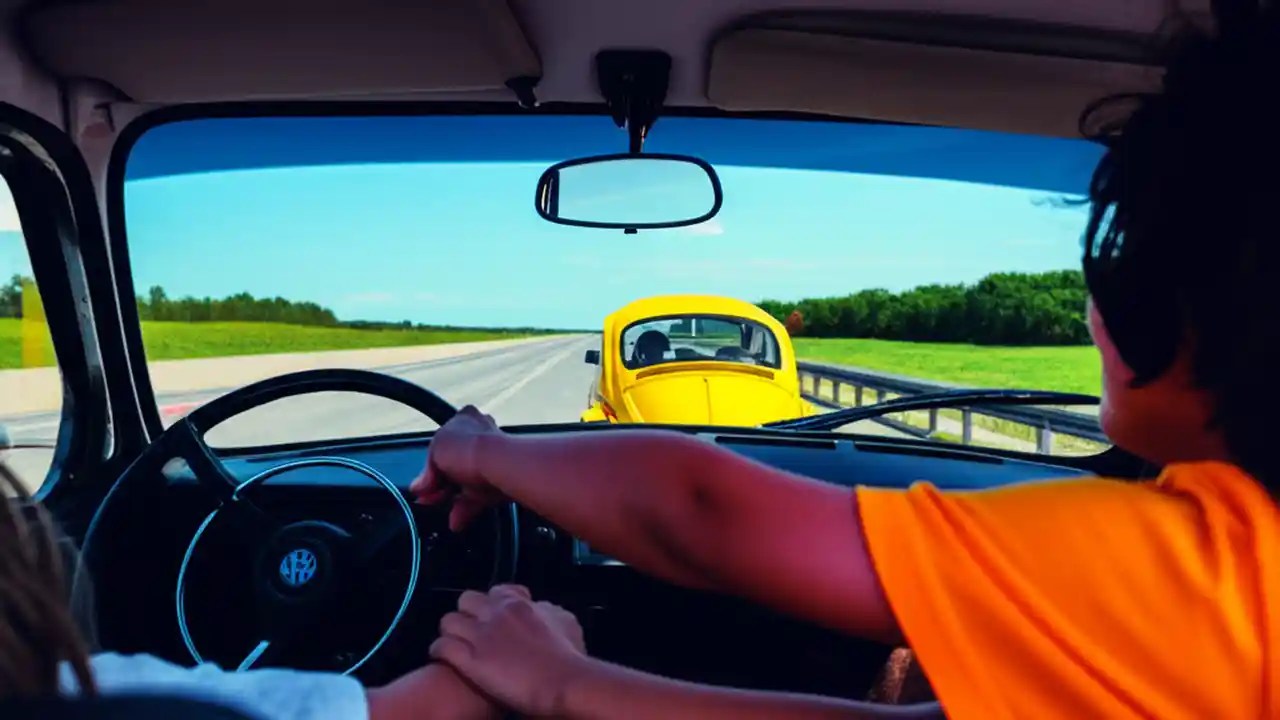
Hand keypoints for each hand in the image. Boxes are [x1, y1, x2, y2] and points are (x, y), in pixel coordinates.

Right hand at [410, 405, 505, 530]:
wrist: (499, 463)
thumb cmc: (466, 448)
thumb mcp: (434, 451)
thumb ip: (426, 471)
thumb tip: (419, 487)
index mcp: (465, 417)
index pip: (445, 439)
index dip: (431, 462)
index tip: (423, 482)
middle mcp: (483, 433)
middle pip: (457, 463)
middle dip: (442, 484)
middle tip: (430, 498)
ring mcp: (496, 456)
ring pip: (470, 481)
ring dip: (454, 499)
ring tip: (444, 512)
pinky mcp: (505, 477)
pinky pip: (482, 495)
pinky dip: (469, 508)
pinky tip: (457, 520)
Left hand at [430, 584, 588, 716]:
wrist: (563, 683)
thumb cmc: (569, 657)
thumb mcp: (566, 622)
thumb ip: (547, 612)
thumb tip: (540, 610)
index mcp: (518, 603)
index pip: (497, 591)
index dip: (495, 603)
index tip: (497, 614)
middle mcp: (495, 614)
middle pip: (466, 600)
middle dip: (467, 614)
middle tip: (474, 630)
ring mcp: (480, 636)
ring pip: (448, 622)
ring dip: (451, 632)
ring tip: (456, 643)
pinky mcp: (468, 661)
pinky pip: (441, 647)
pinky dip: (440, 651)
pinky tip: (445, 658)